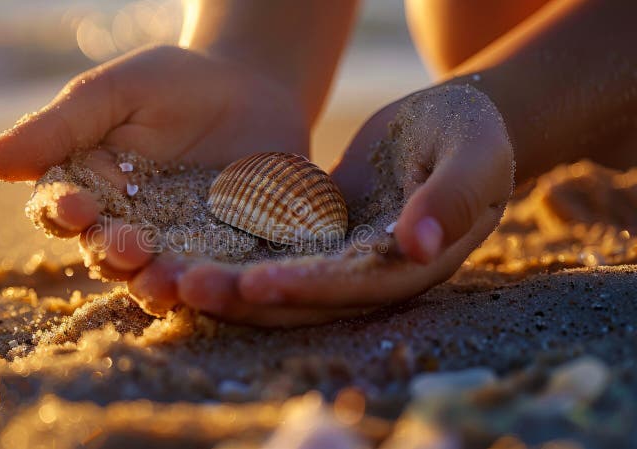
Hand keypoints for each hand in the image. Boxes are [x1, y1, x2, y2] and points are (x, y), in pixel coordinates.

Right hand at [0, 45, 308, 272]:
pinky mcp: (221, 254)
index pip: (62, 209)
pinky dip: (209, 284)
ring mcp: (174, 245)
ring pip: (154, 275)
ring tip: (164, 281)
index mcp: (88, 187)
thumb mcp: (114, 92)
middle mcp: (124, 225)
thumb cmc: (172, 83)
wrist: (251, 85)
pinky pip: (211, 276)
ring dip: (155, 283)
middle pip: (106, 251)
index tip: (76, 207)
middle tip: (128, 249)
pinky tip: (214, 284)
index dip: (64, 212)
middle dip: (113, 253)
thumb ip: (60, 127)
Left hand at [173, 84, 513, 325]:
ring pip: (276, 280)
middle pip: (302, 297)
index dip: (304, 288)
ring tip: (169, 275)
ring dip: (225, 283)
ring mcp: (340, 258)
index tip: (254, 283)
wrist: (450, 125)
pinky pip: (267, 249)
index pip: (352, 287)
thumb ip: (451, 198)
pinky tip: (183, 250)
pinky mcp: (315, 235)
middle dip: (245, 296)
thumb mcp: (473, 157)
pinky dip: (228, 254)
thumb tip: (418, 246)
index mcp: (410, 266)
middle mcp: (369, 275)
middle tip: (185, 286)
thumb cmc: (473, 134)